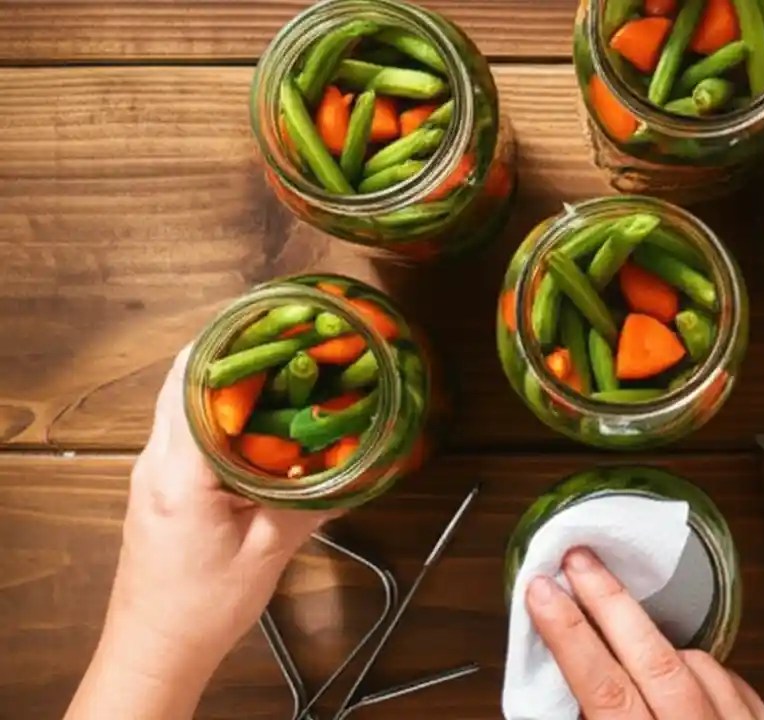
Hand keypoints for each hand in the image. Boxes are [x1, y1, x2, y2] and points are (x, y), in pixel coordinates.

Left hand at [66, 348, 331, 718]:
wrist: (155, 647)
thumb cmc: (201, 609)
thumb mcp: (266, 554)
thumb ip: (308, 504)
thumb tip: (351, 468)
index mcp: (180, 475)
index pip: (194, 387)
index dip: (233, 347)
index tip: (273, 322)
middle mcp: (155, 462)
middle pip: (183, 380)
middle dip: (231, 347)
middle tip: (284, 332)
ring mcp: (151, 470)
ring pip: (181, 400)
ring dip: (224, 376)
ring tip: (279, 363)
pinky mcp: (159, 482)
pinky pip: (185, 426)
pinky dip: (218, 407)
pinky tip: (258, 414)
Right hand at [527, 548, 763, 719]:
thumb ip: (598, 719)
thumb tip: (574, 693)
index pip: (606, 689)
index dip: (571, 635)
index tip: (543, 593)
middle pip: (657, 659)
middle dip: (612, 602)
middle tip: (580, 560)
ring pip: (701, 666)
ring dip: (665, 650)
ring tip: (631, 645)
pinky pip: (738, 685)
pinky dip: (709, 675)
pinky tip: (690, 680)